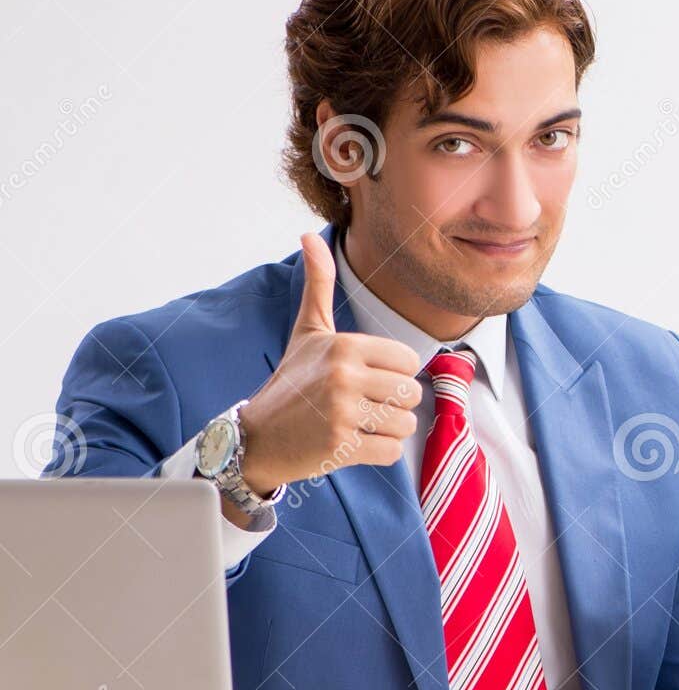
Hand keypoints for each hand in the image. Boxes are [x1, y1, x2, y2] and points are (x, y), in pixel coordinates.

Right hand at [235, 232, 423, 492]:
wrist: (257, 437)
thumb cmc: (291, 382)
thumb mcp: (308, 332)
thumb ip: (319, 285)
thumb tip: (309, 236)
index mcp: (344, 346)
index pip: (409, 361)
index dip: (395, 374)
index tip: (369, 379)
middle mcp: (344, 376)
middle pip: (411, 394)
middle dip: (393, 405)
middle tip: (363, 406)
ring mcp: (342, 413)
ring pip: (405, 424)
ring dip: (387, 430)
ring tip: (358, 424)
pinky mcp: (341, 447)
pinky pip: (391, 452)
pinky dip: (378, 453)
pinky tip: (353, 444)